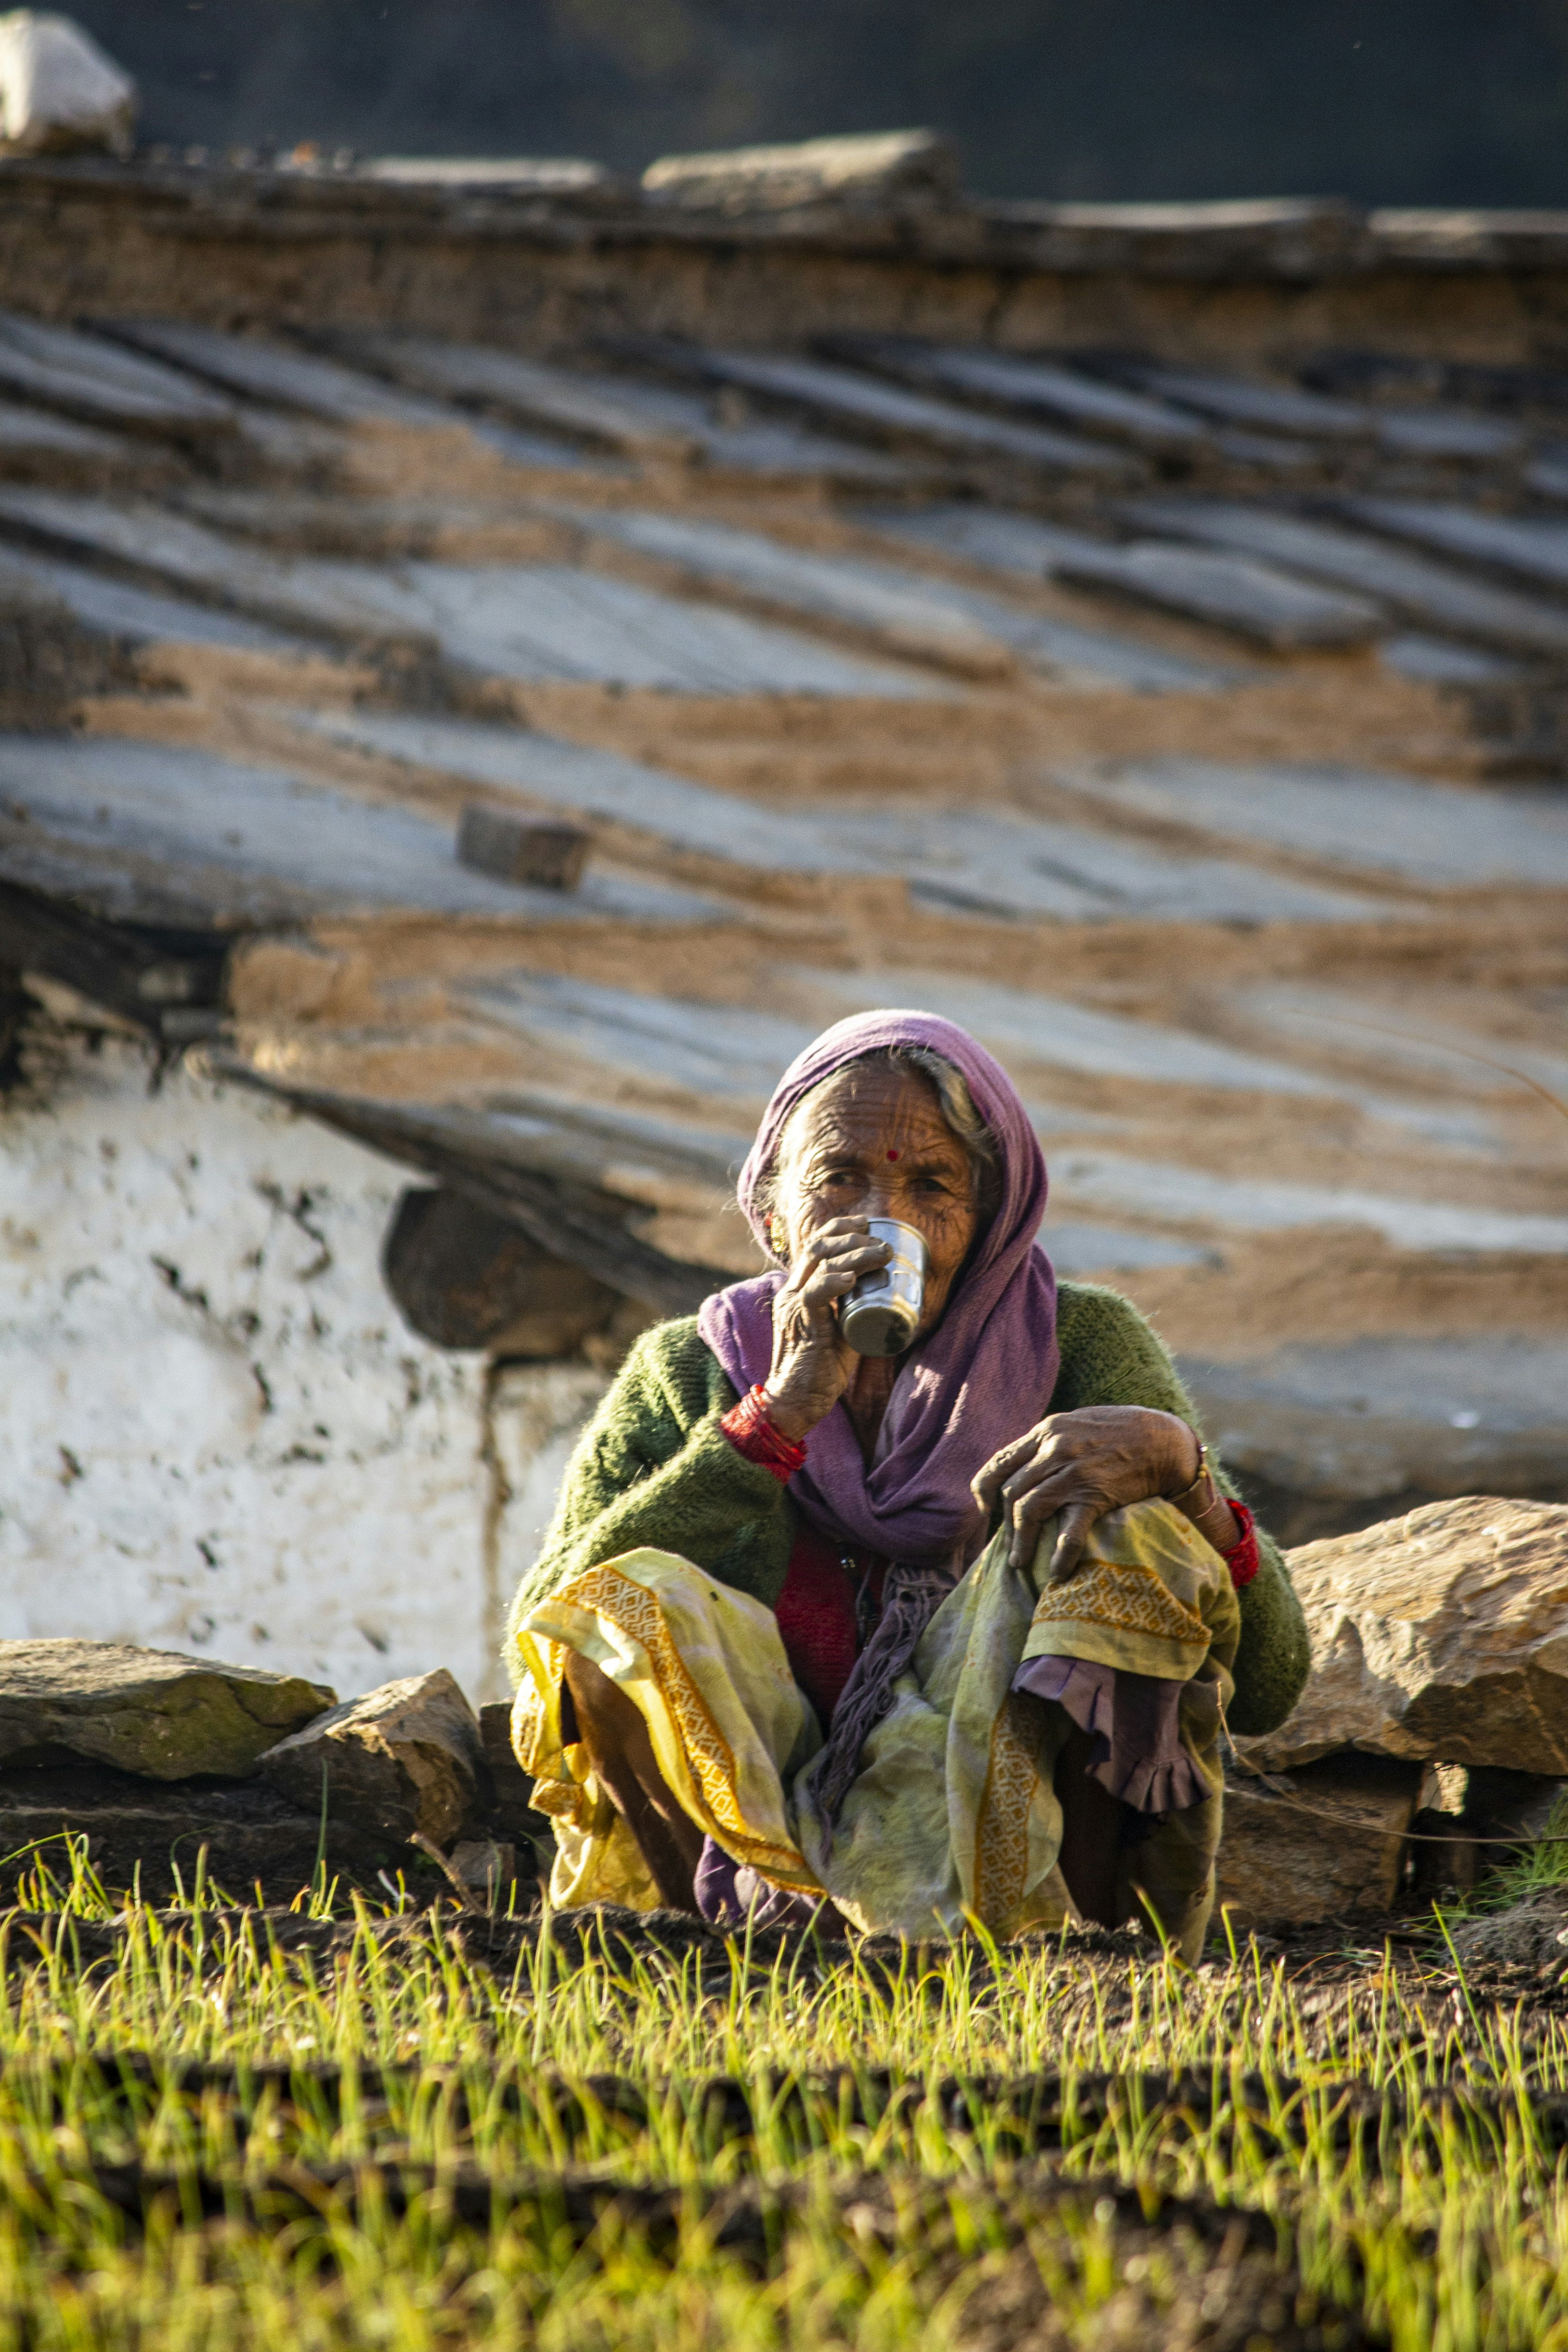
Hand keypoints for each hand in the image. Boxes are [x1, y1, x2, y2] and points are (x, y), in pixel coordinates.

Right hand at [761, 1217, 892, 1441]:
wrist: (794, 1401)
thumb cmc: (819, 1371)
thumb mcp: (840, 1333)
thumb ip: (852, 1315)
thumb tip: (884, 1301)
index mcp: (798, 1290)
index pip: (814, 1246)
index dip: (838, 1228)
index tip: (866, 1224)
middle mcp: (792, 1292)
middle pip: (817, 1246)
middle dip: (851, 1236)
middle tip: (881, 1242)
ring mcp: (793, 1305)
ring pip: (821, 1264)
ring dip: (855, 1254)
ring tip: (882, 1253)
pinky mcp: (800, 1323)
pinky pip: (815, 1293)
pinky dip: (834, 1282)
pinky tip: (852, 1277)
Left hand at [971, 1405, 1198, 1581]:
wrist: (1166, 1440)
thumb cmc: (1123, 1430)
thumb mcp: (1078, 1422)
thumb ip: (1051, 1439)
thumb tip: (1026, 1462)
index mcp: (1046, 1431)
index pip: (1000, 1461)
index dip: (984, 1489)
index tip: (983, 1509)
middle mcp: (1054, 1449)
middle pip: (1012, 1491)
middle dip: (1004, 1524)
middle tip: (1008, 1546)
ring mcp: (1073, 1472)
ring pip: (1028, 1510)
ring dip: (1020, 1542)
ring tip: (1019, 1564)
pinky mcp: (1096, 1494)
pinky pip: (1069, 1532)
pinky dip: (1060, 1555)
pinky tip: (1056, 1573)